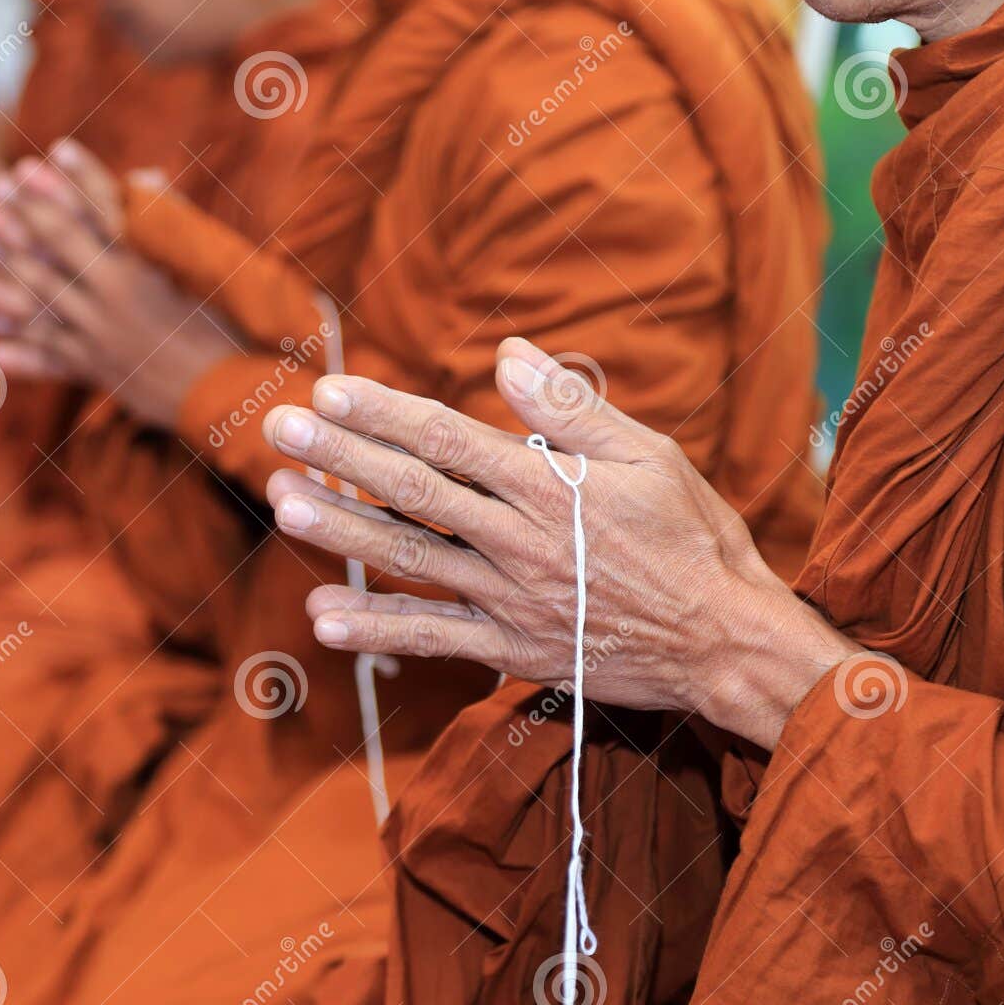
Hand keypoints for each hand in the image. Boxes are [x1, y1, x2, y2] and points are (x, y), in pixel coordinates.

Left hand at [0, 143, 241, 427]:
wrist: (235, 390)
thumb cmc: (229, 325)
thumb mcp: (210, 269)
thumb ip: (173, 222)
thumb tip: (144, 177)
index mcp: (150, 265)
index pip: (108, 210)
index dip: (76, 180)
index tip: (48, 153)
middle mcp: (121, 295)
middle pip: (61, 249)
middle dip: (16, 223)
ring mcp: (105, 335)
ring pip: (43, 303)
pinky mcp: (100, 369)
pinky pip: (51, 359)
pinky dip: (17, 356)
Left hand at [262, 338, 860, 748]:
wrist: (726, 642)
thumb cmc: (694, 538)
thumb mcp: (650, 456)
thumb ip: (571, 409)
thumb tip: (506, 356)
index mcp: (548, 488)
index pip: (447, 441)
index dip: (383, 414)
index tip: (330, 389)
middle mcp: (518, 542)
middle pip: (413, 493)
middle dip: (341, 456)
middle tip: (278, 430)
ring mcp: (510, 600)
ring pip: (409, 560)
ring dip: (340, 531)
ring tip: (283, 502)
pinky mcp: (511, 648)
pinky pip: (434, 638)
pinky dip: (377, 629)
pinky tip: (321, 618)